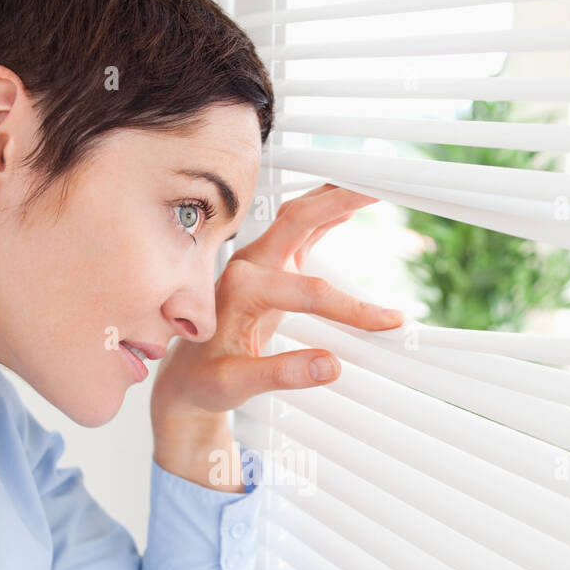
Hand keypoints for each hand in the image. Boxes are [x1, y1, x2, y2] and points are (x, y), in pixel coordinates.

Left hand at [151, 183, 403, 431]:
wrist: (184, 377)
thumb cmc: (203, 380)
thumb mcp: (235, 385)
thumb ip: (282, 374)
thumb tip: (329, 366)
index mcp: (241, 290)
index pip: (309, 291)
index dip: (352, 308)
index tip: (386, 323)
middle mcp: (248, 266)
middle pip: (298, 219)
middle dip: (341, 199)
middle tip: (380, 186)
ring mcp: (258, 263)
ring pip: (300, 216)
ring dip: (335, 197)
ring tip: (373, 184)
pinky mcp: (269, 268)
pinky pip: (300, 231)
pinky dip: (326, 214)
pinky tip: (348, 207)